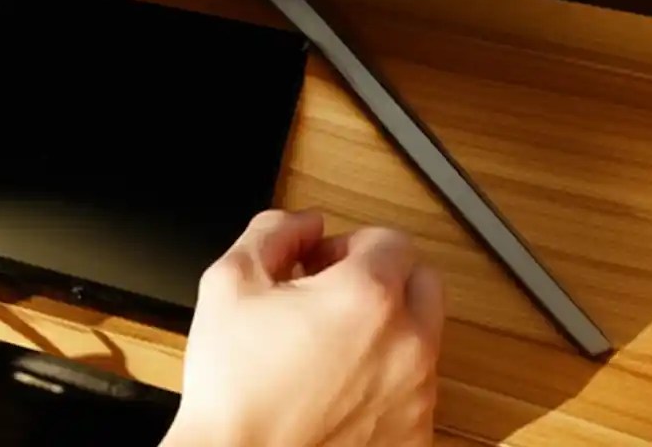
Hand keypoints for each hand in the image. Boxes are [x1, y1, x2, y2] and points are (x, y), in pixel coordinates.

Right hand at [162, 211, 443, 446]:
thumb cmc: (234, 388)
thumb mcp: (229, 283)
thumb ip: (272, 232)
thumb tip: (303, 225)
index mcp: (367, 296)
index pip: (391, 240)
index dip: (348, 245)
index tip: (322, 266)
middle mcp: (407, 342)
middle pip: (422, 282)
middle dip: (381, 281)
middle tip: (333, 299)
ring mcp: (417, 393)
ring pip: (421, 337)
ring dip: (386, 330)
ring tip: (329, 350)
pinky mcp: (414, 433)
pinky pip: (415, 390)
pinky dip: (387, 382)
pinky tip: (338, 391)